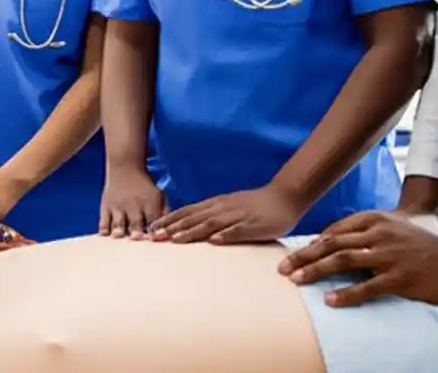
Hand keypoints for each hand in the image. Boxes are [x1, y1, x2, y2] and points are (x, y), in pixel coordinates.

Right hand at [99, 165, 165, 238]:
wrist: (125, 167)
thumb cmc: (144, 186)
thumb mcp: (158, 194)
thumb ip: (164, 212)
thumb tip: (168, 232)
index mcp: (149, 203)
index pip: (154, 221)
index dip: (155, 232)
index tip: (156, 239)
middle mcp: (133, 205)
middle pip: (135, 223)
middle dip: (137, 232)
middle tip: (137, 238)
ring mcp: (118, 207)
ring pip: (118, 222)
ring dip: (119, 231)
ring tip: (119, 236)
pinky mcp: (106, 207)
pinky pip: (104, 221)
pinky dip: (104, 229)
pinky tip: (106, 235)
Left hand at [150, 185, 305, 243]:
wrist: (285, 197)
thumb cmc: (256, 206)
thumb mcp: (230, 207)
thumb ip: (213, 216)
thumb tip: (193, 227)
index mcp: (216, 205)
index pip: (188, 212)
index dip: (169, 220)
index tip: (152, 228)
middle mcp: (223, 208)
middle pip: (193, 218)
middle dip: (172, 227)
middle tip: (154, 237)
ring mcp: (237, 216)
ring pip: (210, 223)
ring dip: (192, 231)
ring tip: (175, 239)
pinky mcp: (253, 225)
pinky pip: (237, 230)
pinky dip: (225, 235)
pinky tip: (213, 241)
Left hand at [277, 211, 437, 307]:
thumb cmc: (425, 247)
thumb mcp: (395, 228)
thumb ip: (367, 230)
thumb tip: (332, 241)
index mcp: (376, 220)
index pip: (335, 230)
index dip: (312, 243)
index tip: (295, 254)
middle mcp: (380, 234)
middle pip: (332, 243)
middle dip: (304, 256)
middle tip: (282, 268)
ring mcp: (389, 255)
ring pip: (343, 261)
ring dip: (316, 271)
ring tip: (296, 280)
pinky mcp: (400, 278)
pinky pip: (367, 287)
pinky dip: (346, 294)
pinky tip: (330, 301)